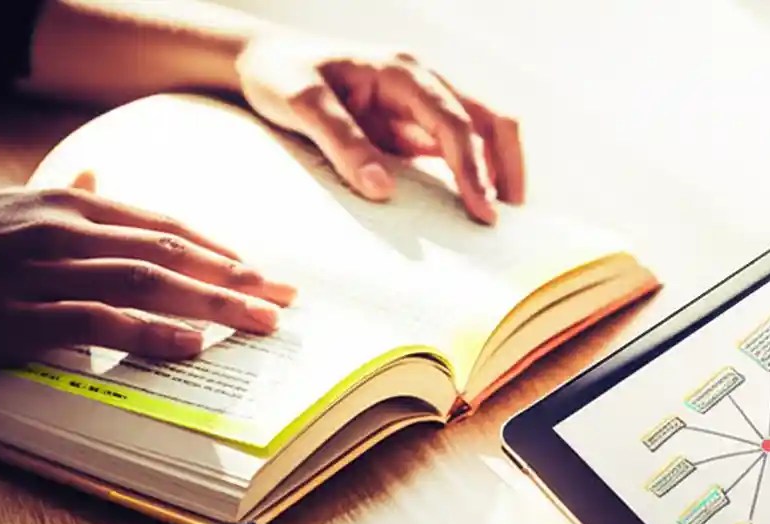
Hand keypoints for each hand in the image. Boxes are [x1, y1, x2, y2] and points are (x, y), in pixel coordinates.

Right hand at [0, 187, 295, 371]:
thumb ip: (61, 196)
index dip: (222, 250)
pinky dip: (149, 333)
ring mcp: (39, 273)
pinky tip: (192, 346)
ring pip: (146, 283)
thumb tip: (101, 177)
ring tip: (260, 323)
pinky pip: (97, 323)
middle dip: (236, 278)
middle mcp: (61, 231)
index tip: (264, 272)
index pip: (165, 226)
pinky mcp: (15, 319)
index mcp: (63, 205)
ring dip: (212, 304)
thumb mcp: (3, 208)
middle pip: (170, 252)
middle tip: (286, 300)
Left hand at [236, 35, 523, 224]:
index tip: (482, 210)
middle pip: (489, 119)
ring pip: (482, 131)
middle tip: (506, 217)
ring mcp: (421, 104)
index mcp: (404, 72)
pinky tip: (469, 208)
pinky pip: (455, 148)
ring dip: (497, 170)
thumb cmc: (280, 74)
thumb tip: (383, 188)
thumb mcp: (303, 103)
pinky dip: (471, 176)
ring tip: (498, 217)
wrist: (263, 59)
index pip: (455, 123)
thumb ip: (342, 142)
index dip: (473, 169)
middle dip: (507, 167)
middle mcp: (423, 83)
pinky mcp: (412, 125)